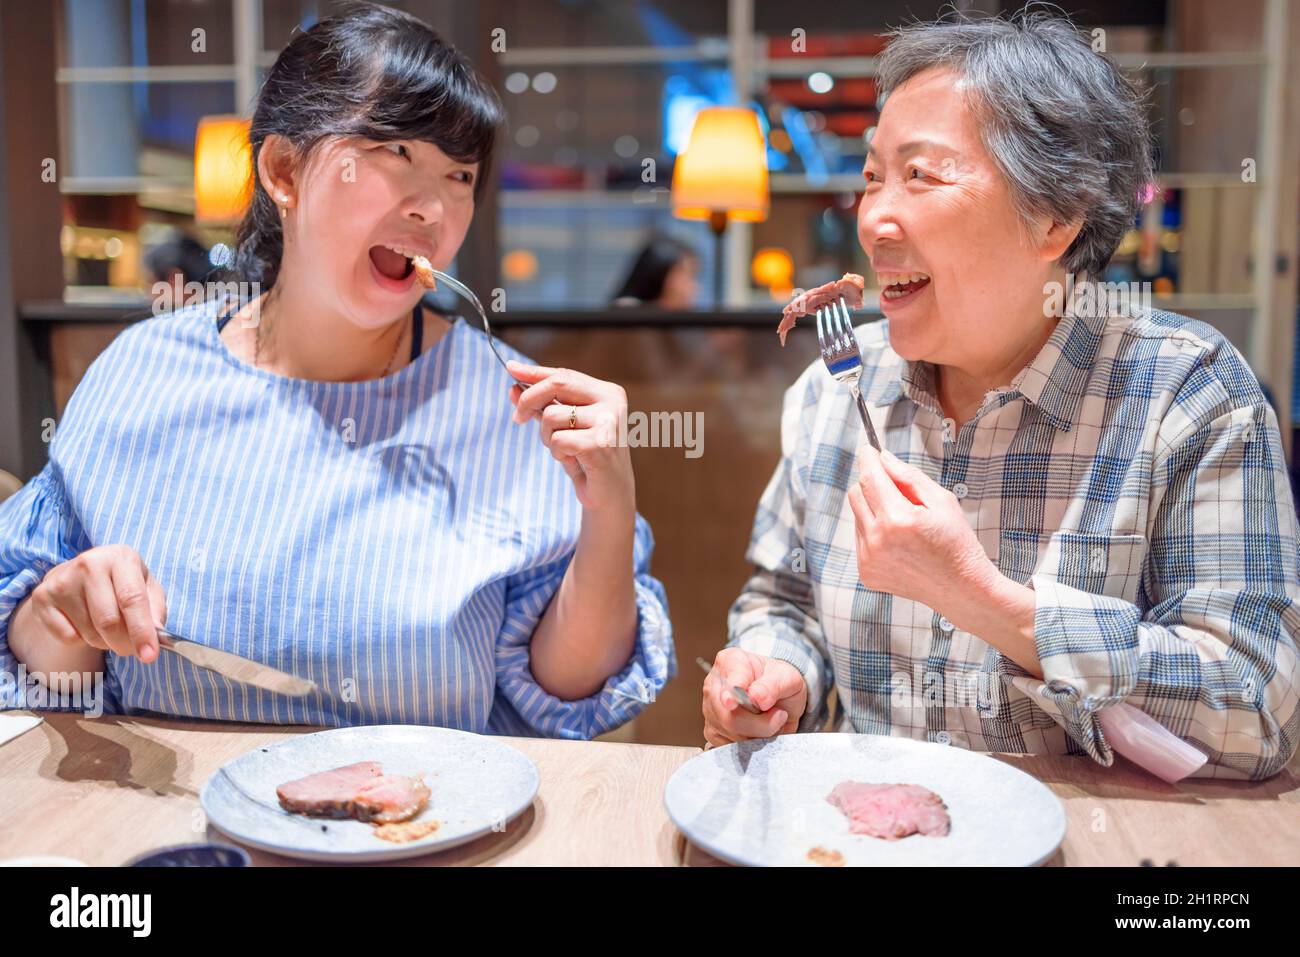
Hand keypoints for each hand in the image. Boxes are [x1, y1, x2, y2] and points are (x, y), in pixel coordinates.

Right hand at [18, 545, 166, 662]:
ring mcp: (62, 580)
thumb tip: (157, 633)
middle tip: (130, 649)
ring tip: (108, 630)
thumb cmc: (122, 583)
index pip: (132, 599)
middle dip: (124, 644)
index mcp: (120, 558)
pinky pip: (68, 637)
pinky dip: (82, 641)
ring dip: (105, 642)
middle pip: (109, 621)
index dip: (142, 631)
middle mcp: (89, 564)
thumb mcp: (147, 588)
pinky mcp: (42, 597)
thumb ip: (156, 609)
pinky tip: (84, 624)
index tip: (150, 656)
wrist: (79, 575)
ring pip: (89, 633)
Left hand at [507, 360, 635, 514]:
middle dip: (529, 400)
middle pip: (557, 384)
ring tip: (563, 450)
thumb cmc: (587, 458)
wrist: (610, 493)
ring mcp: (608, 421)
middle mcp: (611, 401)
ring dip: (548, 437)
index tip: (510, 369)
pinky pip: (558, 440)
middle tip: (518, 419)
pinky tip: (573, 460)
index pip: (564, 375)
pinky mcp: (600, 443)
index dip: (534, 372)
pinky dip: (558, 453)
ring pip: (552, 415)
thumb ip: (543, 405)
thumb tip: (513, 387)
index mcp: (607, 392)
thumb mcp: (563, 427)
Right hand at [701, 647, 807, 746]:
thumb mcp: (787, 677)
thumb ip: (773, 686)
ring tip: (770, 719)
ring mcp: (711, 709)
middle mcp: (714, 685)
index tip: (731, 702)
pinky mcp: (713, 731)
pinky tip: (758, 731)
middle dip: (759, 724)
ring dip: (757, 734)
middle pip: (728, 715)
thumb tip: (757, 697)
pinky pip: (729, 746)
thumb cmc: (779, 681)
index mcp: (731, 662)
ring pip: (731, 733)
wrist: (779, 696)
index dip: (730, 694)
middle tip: (779, 716)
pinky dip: (749, 743)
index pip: (728, 681)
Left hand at [846, 443, 998, 613]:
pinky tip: (899, 542)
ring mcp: (869, 559)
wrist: (961, 590)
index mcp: (898, 519)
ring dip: (875, 510)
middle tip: (897, 489)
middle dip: (872, 484)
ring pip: (857, 516)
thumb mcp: (942, 501)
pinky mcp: (866, 572)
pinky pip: (861, 538)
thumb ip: (909, 477)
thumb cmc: (957, 544)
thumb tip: (884, 458)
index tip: (869, 450)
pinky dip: (874, 532)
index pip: (869, 477)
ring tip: (905, 523)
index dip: (868, 459)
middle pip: (856, 493)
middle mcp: (877, 540)